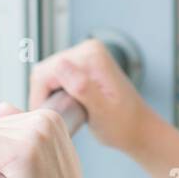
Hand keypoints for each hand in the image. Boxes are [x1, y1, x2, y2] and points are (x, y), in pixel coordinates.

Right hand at [28, 37, 154, 155]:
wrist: (138, 128)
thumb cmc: (123, 124)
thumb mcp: (102, 111)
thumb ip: (83, 88)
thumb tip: (61, 67)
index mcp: (92, 56)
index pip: (45, 72)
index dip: (40, 97)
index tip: (50, 118)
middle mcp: (87, 49)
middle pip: (44, 71)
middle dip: (45, 96)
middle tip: (58, 118)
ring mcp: (85, 55)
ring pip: (47, 74)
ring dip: (49, 95)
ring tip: (64, 113)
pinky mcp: (82, 64)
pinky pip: (55, 76)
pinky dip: (55, 92)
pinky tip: (67, 106)